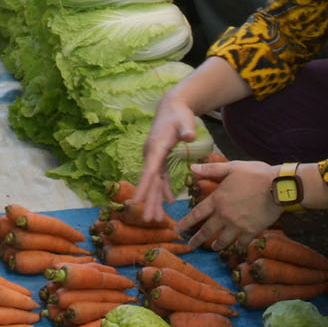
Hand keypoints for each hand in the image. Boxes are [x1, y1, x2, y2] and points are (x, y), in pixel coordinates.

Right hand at [131, 95, 202, 224]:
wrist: (172, 106)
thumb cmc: (179, 113)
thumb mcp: (185, 120)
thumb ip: (187, 128)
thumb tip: (190, 136)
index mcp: (156, 148)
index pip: (149, 171)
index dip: (143, 187)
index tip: (136, 202)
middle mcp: (151, 155)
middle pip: (150, 181)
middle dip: (149, 201)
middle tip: (150, 220)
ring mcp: (154, 157)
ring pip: (154, 182)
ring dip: (155, 199)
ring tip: (156, 219)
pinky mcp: (160, 158)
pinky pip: (160, 177)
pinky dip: (164, 189)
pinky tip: (169, 201)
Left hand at [180, 160, 282, 252]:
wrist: (279, 187)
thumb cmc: (256, 174)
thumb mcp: (232, 167)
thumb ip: (211, 170)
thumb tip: (192, 168)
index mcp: (218, 199)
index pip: (196, 214)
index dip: (185, 224)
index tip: (176, 231)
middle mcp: (225, 215)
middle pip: (206, 231)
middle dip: (196, 241)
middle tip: (189, 247)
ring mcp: (238, 225)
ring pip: (223, 240)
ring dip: (216, 245)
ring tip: (212, 247)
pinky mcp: (252, 231)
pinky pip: (241, 244)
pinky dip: (237, 246)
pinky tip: (236, 247)